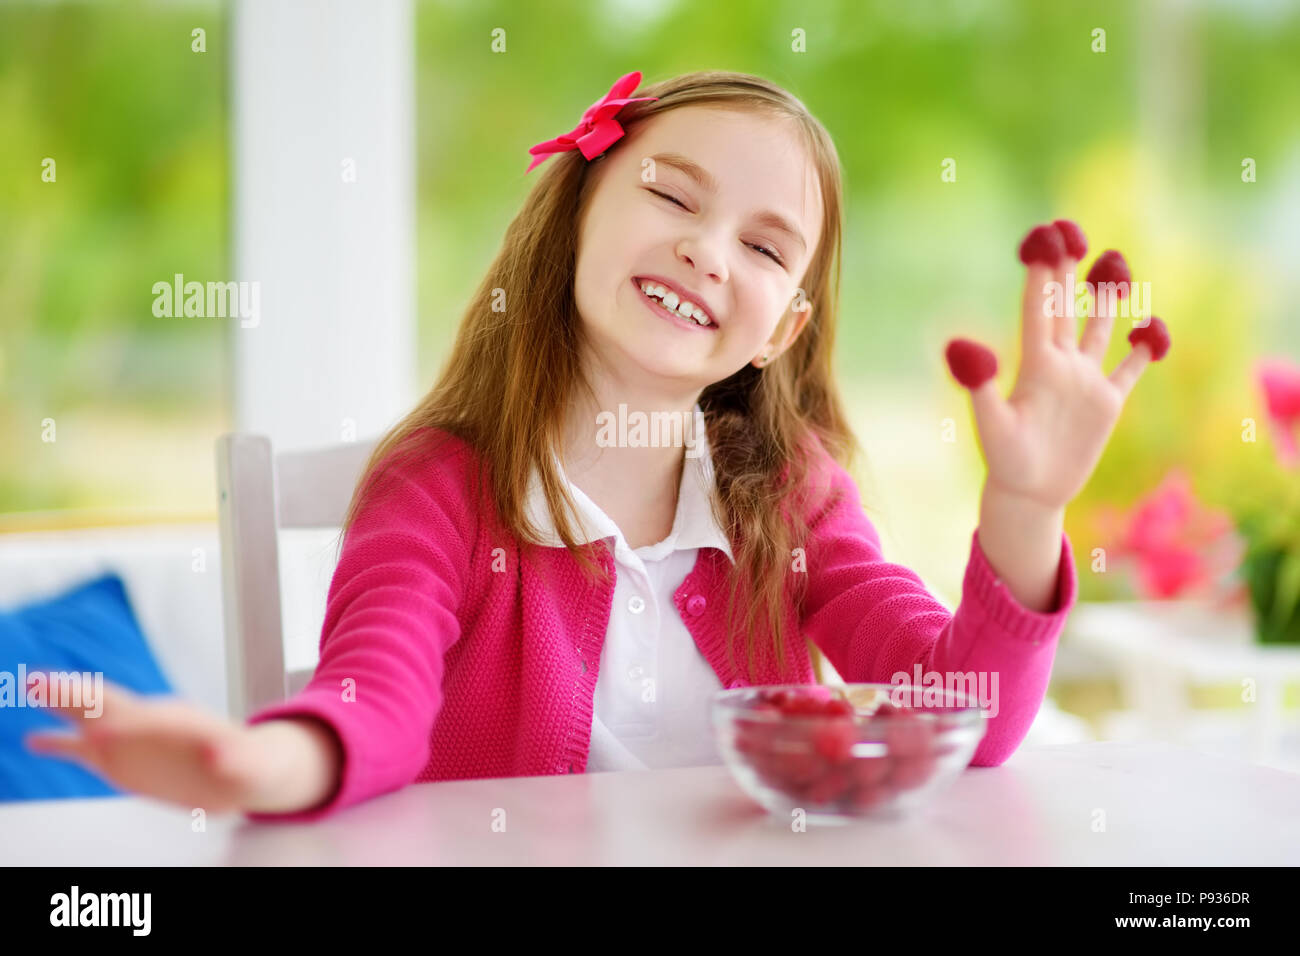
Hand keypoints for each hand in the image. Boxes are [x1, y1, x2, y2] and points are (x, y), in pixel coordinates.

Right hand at [24, 679, 268, 814]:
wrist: (244, 770)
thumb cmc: (248, 764)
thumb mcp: (248, 762)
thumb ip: (234, 758)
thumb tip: (222, 755)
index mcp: (177, 723)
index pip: (143, 717)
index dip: (120, 721)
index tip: (97, 730)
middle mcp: (149, 725)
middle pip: (107, 706)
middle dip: (76, 697)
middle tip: (38, 682)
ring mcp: (133, 742)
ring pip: (90, 721)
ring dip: (62, 708)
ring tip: (30, 689)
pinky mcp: (124, 762)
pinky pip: (85, 752)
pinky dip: (60, 744)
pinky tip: (36, 740)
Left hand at [949, 222, 1165, 509]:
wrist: (1030, 495)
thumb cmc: (1005, 462)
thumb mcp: (992, 424)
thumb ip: (980, 385)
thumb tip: (961, 346)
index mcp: (1035, 364)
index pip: (1039, 308)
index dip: (1040, 272)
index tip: (1042, 236)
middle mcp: (1060, 364)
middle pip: (1065, 306)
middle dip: (1067, 269)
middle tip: (1068, 228)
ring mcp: (1085, 380)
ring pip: (1099, 326)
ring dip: (1106, 295)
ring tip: (1112, 258)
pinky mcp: (1107, 401)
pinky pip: (1131, 366)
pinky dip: (1144, 346)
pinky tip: (1150, 326)